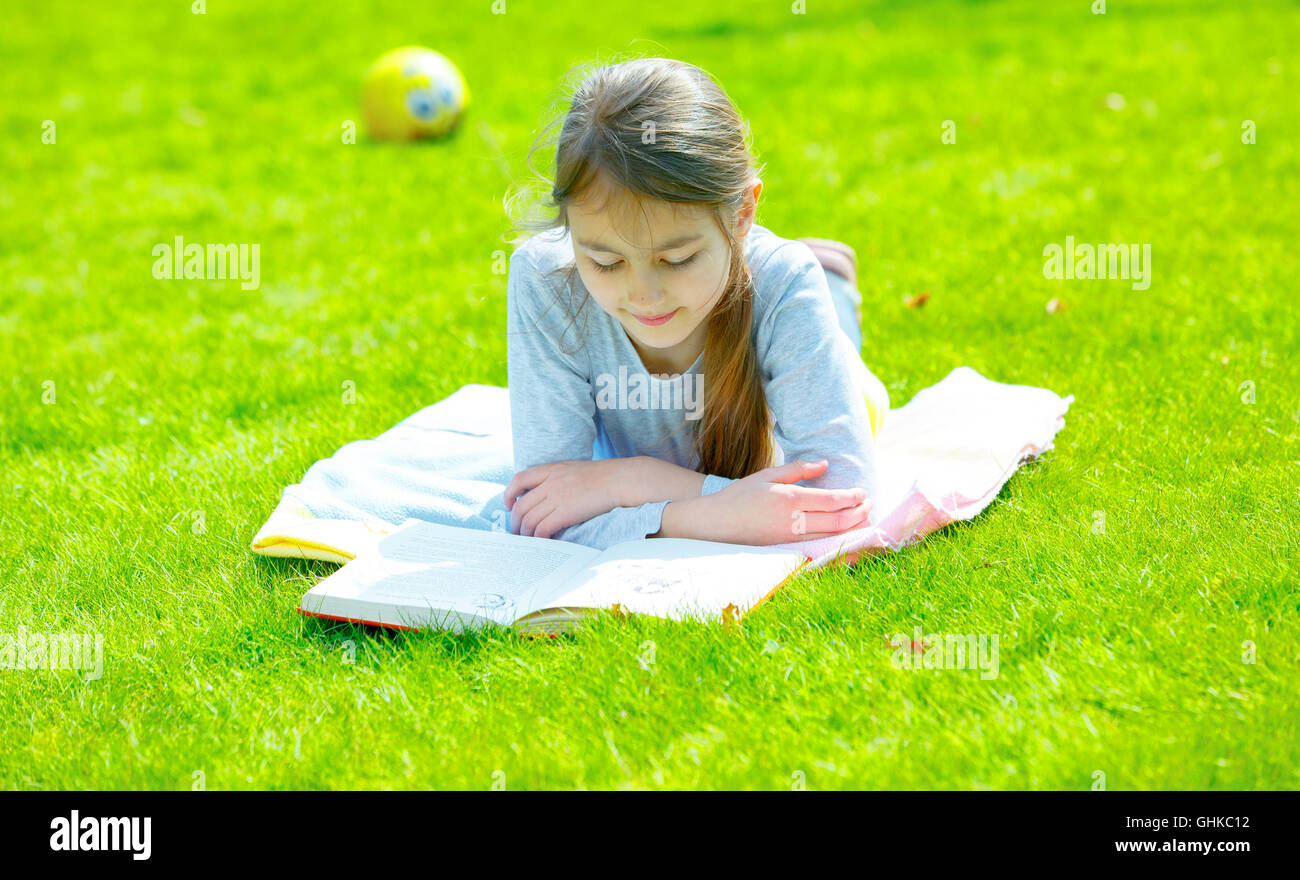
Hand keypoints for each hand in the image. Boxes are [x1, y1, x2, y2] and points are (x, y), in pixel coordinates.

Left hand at [504, 459, 637, 538]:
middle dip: (515, 523)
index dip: (509, 493)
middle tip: (517, 533)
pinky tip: (543, 542)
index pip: (519, 479)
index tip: (508, 506)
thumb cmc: (604, 477)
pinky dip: (539, 538)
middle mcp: (550, 483)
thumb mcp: (575, 470)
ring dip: (525, 534)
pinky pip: (542, 529)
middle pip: (520, 505)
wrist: (621, 480)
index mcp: (552, 470)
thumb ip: (559, 479)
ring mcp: (557, 497)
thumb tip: (548, 497)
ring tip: (529, 541)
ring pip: (529, 520)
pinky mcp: (565, 512)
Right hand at [655, 459, 871, 544]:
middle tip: (869, 506)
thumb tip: (824, 465)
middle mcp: (793, 522)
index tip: (863, 493)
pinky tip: (844, 535)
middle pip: (837, 522)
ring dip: (852, 529)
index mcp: (789, 500)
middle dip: (858, 514)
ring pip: (831, 537)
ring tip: (863, 519)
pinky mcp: (786, 549)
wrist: (716, 523)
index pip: (832, 501)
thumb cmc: (740, 496)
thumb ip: (798, 469)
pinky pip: (819, 545)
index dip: (853, 498)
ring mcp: (790, 539)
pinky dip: (836, 540)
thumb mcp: (767, 475)